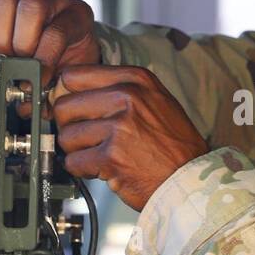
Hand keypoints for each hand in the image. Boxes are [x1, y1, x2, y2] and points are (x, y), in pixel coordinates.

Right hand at [0, 0, 98, 116]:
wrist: (67, 47)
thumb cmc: (71, 62)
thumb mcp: (72, 75)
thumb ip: (54, 90)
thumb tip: (24, 106)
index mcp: (77, 15)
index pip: (56, 31)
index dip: (44, 58)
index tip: (39, 78)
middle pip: (30, 7)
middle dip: (20, 44)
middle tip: (20, 66)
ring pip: (4, 2)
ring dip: (0, 37)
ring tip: (5, 59)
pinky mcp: (0, 4)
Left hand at [51, 64, 209, 210]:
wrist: (190, 178)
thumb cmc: (174, 144)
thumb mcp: (154, 100)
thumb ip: (118, 90)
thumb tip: (70, 91)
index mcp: (135, 79)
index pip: (74, 75)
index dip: (68, 95)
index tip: (73, 109)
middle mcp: (127, 97)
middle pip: (65, 106)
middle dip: (69, 126)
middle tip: (84, 138)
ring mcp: (119, 127)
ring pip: (66, 136)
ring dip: (77, 151)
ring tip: (98, 154)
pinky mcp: (112, 157)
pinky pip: (74, 161)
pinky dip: (82, 170)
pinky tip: (101, 169)